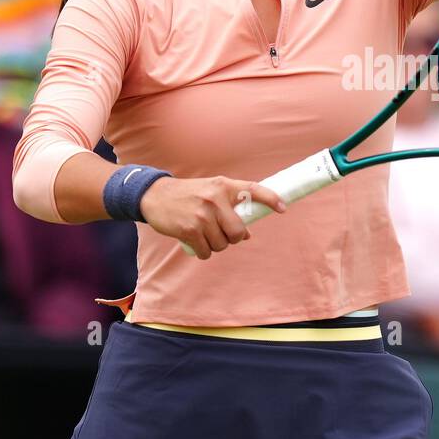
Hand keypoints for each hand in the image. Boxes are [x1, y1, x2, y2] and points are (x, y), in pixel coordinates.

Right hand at [138, 175, 286, 258]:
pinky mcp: (189, 230)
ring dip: (214, 245)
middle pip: (238, 232)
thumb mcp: (210, 193)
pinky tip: (194, 242)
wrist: (155, 196)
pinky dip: (203, 252)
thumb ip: (230, 209)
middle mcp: (215, 199)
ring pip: (222, 244)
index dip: (271, 199)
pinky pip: (206, 252)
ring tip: (203, 233)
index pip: (253, 190)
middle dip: (232, 238)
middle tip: (220, 232)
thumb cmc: (189, 195)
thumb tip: (247, 234)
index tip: (283, 209)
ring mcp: (202, 215)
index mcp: (223, 186)